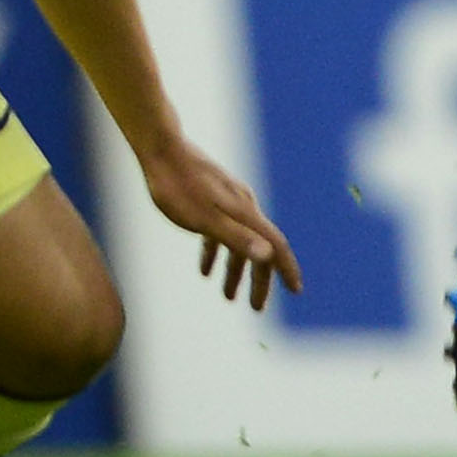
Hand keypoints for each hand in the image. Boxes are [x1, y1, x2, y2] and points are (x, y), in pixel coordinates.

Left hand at [139, 134, 300, 312]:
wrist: (160, 148)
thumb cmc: (178, 187)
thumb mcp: (204, 219)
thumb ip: (236, 238)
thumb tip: (267, 255)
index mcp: (245, 214)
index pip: (275, 246)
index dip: (286, 269)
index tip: (295, 290)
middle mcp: (242, 208)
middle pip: (258, 248)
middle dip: (259, 280)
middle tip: (256, 308)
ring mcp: (226, 202)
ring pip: (237, 242)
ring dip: (235, 270)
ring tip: (228, 296)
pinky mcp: (209, 198)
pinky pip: (219, 232)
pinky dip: (215, 253)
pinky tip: (204, 269)